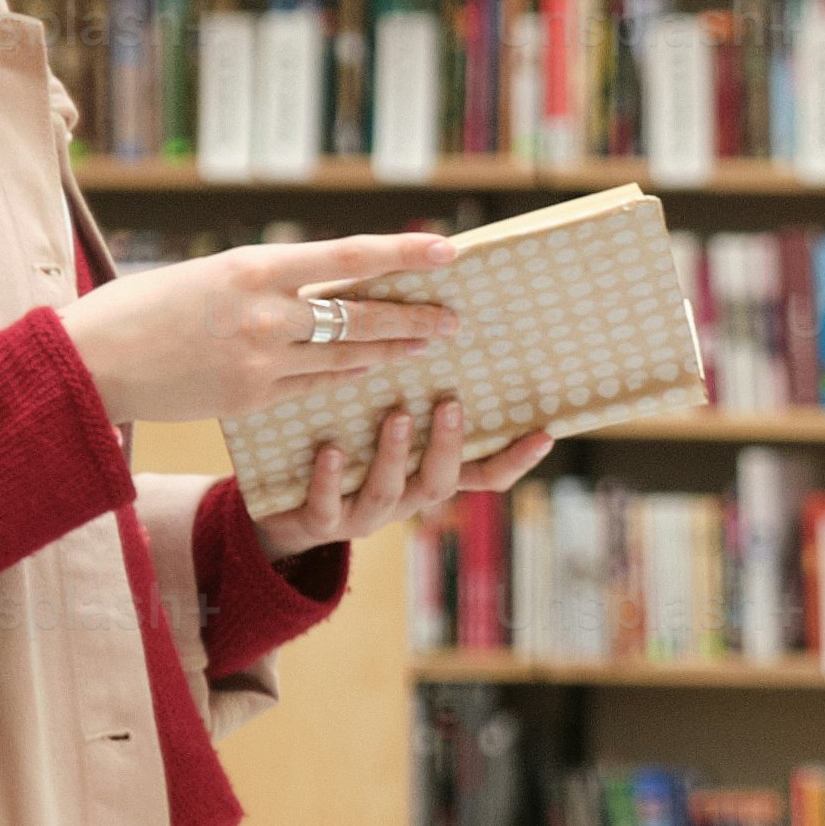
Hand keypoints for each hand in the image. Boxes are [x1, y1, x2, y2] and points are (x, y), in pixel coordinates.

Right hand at [59, 231, 455, 423]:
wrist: (92, 362)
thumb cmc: (143, 306)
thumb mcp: (208, 273)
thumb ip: (263, 281)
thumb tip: (313, 286)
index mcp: (255, 267)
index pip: (350, 256)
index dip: (405, 253)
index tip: (449, 250)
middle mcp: (266, 314)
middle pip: (361, 315)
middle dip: (414, 317)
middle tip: (455, 318)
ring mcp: (262, 362)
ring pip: (347, 356)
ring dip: (392, 351)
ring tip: (427, 346)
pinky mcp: (252, 399)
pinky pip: (315, 387)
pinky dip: (346, 377)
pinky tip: (371, 373)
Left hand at [246, 400, 558, 550]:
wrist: (279, 504)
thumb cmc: (338, 439)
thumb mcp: (376, 414)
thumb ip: (405, 379)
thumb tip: (435, 303)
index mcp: (424, 470)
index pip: (484, 472)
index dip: (516, 458)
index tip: (545, 432)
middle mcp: (404, 497)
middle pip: (441, 481)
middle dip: (448, 445)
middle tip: (450, 404)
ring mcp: (362, 514)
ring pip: (388, 493)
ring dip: (393, 454)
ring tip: (395, 416)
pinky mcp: (318, 521)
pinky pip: (327, 506)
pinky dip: (330, 478)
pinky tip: (331, 449)